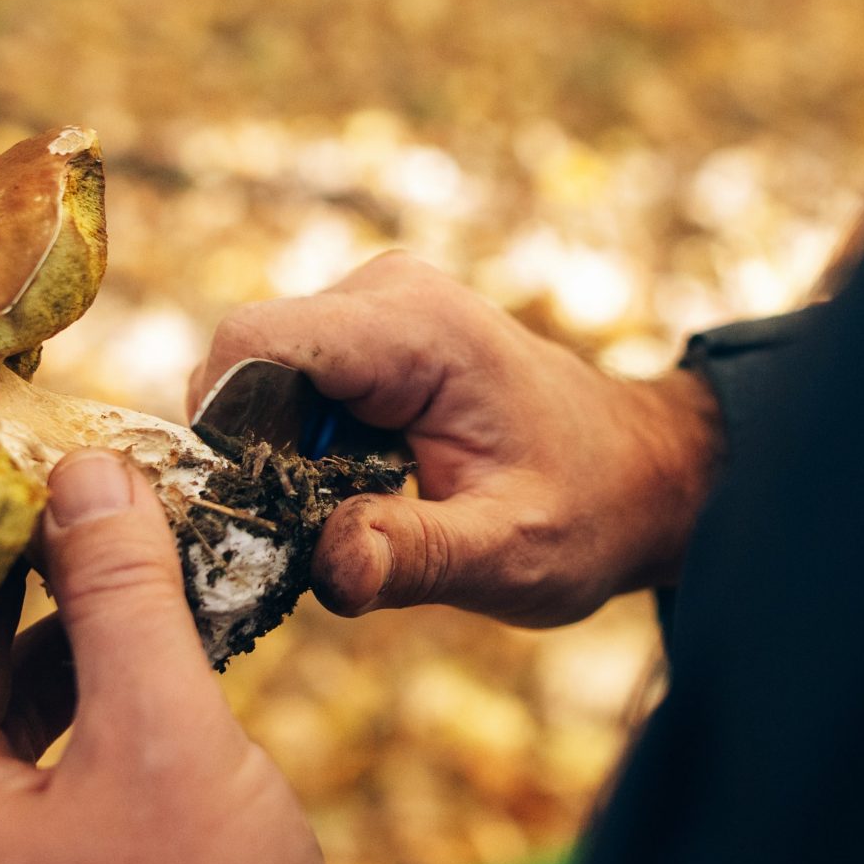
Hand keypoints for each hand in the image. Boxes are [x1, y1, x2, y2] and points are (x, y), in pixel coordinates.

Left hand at [0, 450, 341, 863]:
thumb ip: (121, 601)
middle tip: (131, 507)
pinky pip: (54, 785)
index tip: (66, 453)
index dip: (3, 526)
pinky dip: (105, 722)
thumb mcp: (166, 741)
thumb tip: (86, 474)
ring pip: (21, 728)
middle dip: (57, 586)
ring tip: (163, 581)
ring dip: (90, 652)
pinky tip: (167, 682)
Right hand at [188, 252, 722, 627]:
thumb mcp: (509, 553)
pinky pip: (288, 383)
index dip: (226, 428)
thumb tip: (328, 569)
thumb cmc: (587, 509)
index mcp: (418, 330)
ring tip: (348, 511)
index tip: (256, 509)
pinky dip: (298, 444)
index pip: (254, 344)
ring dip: (277, 454)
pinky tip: (353, 488)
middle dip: (254, 453)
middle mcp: (385, 295)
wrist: (637, 473)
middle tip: (310, 531)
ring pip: (258, 378)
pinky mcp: (366, 336)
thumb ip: (415, 557)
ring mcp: (372, 308)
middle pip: (246, 365)